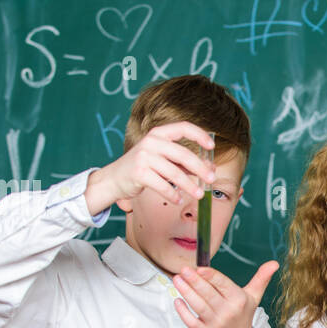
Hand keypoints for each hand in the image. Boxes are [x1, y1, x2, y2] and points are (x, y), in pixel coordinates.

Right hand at [85, 122, 214, 213]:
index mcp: (159, 134)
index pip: (183, 127)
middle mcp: (151, 142)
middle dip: (200, 168)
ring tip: (199, 195)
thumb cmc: (142, 168)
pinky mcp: (139, 173)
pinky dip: (173, 195)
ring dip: (189, 186)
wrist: (114, 179)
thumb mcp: (163, 160)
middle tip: (212, 179)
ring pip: (174, 173)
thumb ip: (184, 163)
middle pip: (183, 155)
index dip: (199, 135)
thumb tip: (209, 168)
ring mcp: (144, 157)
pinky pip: (163, 186)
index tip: (212, 145)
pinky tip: (179, 200)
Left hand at [172, 260, 277, 327]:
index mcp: (238, 300)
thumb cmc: (242, 314)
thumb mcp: (254, 296)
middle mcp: (228, 312)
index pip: (223, 285)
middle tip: (184, 270)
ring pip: (198, 306)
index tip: (199, 268)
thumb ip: (261, 278)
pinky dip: (183, 311)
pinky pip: (191, 322)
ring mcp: (216, 324)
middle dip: (194, 281)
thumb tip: (274, 263)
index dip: (211, 276)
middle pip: (208, 294)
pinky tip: (177, 300)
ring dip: (186, 292)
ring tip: (177, 280)